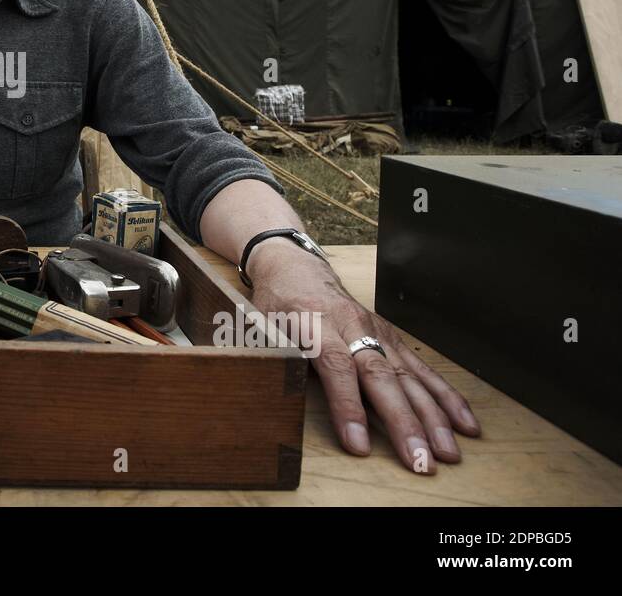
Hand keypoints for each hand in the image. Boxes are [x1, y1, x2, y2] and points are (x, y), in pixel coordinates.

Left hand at [246, 240, 480, 473]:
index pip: (336, 368)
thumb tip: (269, 395)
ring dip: (433, 417)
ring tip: (448, 453)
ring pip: (409, 376)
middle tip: (419, 460)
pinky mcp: (391, 338)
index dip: (348, 407)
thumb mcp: (262, 326)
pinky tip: (465, 424)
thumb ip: (273, 356)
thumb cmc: (275, 303)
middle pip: (381, 378)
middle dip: (404, 423)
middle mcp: (353, 327)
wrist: (294, 265)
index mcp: (316, 324)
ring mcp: (377, 332)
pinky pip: (423, 369)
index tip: (359, 445)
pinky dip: (446, 397)